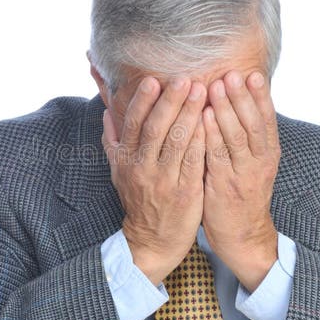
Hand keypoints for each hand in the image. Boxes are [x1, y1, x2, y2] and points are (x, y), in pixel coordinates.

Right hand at [102, 76, 206, 285]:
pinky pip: (195, 162)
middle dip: (170, 102)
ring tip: (202, 91)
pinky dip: (202, 140)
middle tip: (184, 79)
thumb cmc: (138, 201)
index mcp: (126, 160)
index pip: (134, 125)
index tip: (154, 80)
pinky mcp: (186, 192)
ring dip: (190, 114)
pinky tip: (211, 122)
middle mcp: (143, 168)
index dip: (143, 101)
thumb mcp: (118, 172)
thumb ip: (114, 142)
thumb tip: (107, 112)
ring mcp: (165, 181)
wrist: (151, 241)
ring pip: (177, 142)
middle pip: (156, 129)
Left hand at [202, 70, 279, 290]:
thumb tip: (237, 101)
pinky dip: (211, 134)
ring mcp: (244, 174)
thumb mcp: (252, 163)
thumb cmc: (242, 192)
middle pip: (254, 124)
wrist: (242, 234)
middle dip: (242, 98)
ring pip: (237, 138)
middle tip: (232, 74)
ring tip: (216, 87)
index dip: (261, 96)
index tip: (252, 73)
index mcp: (269, 153)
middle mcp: (261, 161)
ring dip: (226, 110)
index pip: (268, 119)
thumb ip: (245, 135)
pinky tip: (203, 117)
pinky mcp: (225, 186)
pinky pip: (218, 156)